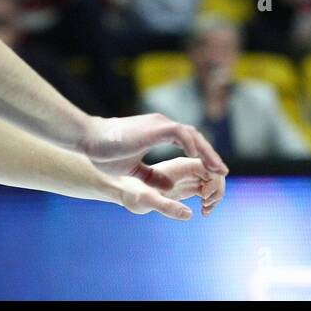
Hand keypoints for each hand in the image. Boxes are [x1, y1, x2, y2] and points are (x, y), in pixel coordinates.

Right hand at [81, 114, 227, 192]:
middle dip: (210, 155)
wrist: (88, 139)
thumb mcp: (134, 169)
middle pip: (195, 138)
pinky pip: (180, 133)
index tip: (212, 171)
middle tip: (222, 171)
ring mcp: (161, 124)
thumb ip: (153, 176)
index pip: (188, 142)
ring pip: (192, 135)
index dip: (201, 156)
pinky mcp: (156, 127)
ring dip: (206, 152)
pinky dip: (191, 145)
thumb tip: (169, 186)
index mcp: (159, 133)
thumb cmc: (105, 152)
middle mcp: (163, 125)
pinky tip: (197, 159)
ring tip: (217, 168)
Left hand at [114, 157, 225, 219]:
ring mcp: (187, 176)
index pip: (207, 163)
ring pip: (212, 179)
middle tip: (207, 204)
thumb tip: (188, 214)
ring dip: (216, 194)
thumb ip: (167, 207)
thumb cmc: (131, 193)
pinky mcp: (186, 185)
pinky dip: (210, 199)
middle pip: (214, 170)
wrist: (122, 189)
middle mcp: (186, 167)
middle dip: (217, 187)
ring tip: (206, 210)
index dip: (214, 177)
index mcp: (179, 164)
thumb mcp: (146, 201)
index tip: (206, 196)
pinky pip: (207, 188)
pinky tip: (203, 212)